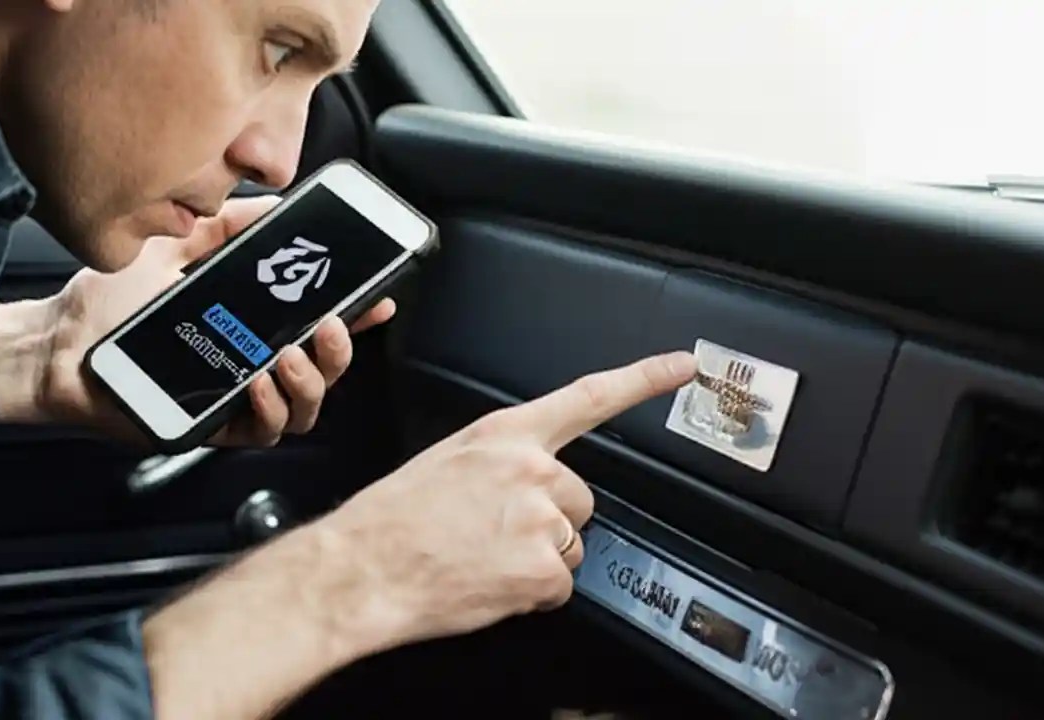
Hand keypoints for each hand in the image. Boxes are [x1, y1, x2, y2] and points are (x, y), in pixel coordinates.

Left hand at [40, 196, 395, 445]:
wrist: (56, 342)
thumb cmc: (109, 302)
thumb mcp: (177, 245)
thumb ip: (226, 224)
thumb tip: (275, 200)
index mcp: (253, 324)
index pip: (319, 322)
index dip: (357, 314)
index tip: (377, 296)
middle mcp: (253, 363)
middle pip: (325, 370)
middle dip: (341, 349)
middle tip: (330, 323)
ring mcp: (236, 398)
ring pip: (305, 407)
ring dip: (311, 382)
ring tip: (289, 354)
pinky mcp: (211, 427)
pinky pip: (262, 430)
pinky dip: (271, 408)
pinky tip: (260, 380)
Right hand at [323, 351, 696, 646]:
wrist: (362, 569)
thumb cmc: (390, 520)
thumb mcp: (445, 463)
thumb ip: (497, 465)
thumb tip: (521, 487)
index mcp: (505, 435)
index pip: (588, 398)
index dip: (642, 381)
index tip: (681, 367)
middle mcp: (532, 470)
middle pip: (578, 500)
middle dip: (549, 521)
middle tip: (495, 535)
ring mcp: (542, 520)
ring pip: (569, 545)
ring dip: (537, 559)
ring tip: (483, 558)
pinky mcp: (543, 570)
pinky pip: (560, 587)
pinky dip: (531, 594)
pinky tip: (490, 583)